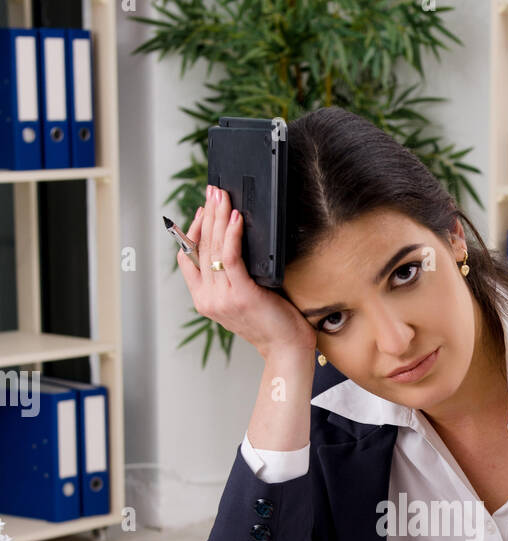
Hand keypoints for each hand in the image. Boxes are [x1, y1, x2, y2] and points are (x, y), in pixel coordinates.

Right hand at [176, 186, 316, 360]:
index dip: (193, 231)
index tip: (203, 211)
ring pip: (215, 249)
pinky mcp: (241, 295)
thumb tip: (232, 242)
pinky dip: (232, 235)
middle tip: (213, 191)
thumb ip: (231, 276)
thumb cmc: (272, 322)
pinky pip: (231, 258)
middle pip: (202, 247)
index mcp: (204, 300)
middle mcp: (208, 300)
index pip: (188, 258)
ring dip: (219, 217)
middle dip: (208, 214)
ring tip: (223, 196)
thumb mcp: (243, 297)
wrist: (286, 349)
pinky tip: (236, 218)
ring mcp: (222, 298)